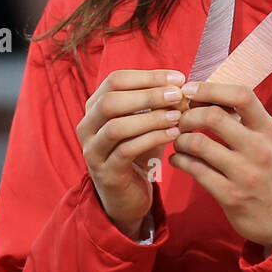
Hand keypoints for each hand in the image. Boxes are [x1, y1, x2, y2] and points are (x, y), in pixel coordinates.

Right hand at [76, 69, 185, 238]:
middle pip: (111, 101)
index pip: (115, 80)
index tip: (179, 78)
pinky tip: (174, 135)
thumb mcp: (147, 122)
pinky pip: (126, 151)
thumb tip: (184, 83)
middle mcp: (87, 126)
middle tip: (178, 95)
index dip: (148, 76)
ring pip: (116, 127)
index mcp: (95, 107)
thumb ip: (159, 103)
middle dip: (148, 95)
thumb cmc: (140, 151)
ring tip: (178, 116)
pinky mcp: (105, 172)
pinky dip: (152, 139)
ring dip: (151, 119)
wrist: (128, 194)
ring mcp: (93, 150)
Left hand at [168, 81, 271, 248]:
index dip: (211, 88)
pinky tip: (180, 159)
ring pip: (197, 143)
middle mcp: (259, 148)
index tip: (191, 90)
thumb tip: (208, 94)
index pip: (242, 95)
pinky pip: (193, 169)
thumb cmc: (271, 172)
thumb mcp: (268, 140)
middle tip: (180, 119)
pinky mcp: (229, 195)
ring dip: (179, 139)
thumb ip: (244, 120)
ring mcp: (244, 173)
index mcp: (268, 130)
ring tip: (179, 141)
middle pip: (213, 116)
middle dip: (188, 114)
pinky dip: (179, 160)